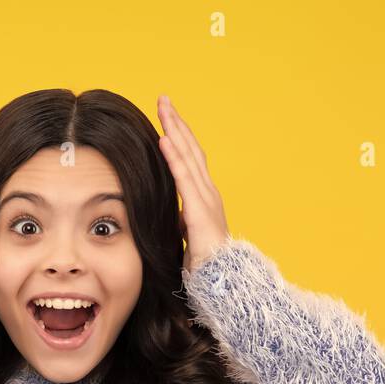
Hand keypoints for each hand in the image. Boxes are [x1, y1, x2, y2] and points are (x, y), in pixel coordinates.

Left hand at [156, 94, 230, 272]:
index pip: (190, 160)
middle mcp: (208, 193)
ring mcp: (206, 199)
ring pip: (189, 157)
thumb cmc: (205, 265)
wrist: (221, 283)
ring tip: (163, 109)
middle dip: (176, 123)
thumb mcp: (187, 236)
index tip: (165, 118)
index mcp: (204, 198)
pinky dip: (174, 157)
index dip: (178, 137)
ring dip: (175, 130)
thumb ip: (181, 221)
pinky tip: (164, 139)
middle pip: (191, 150)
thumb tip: (171, 216)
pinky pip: (185, 178)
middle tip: (163, 99)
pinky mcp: (200, 210)